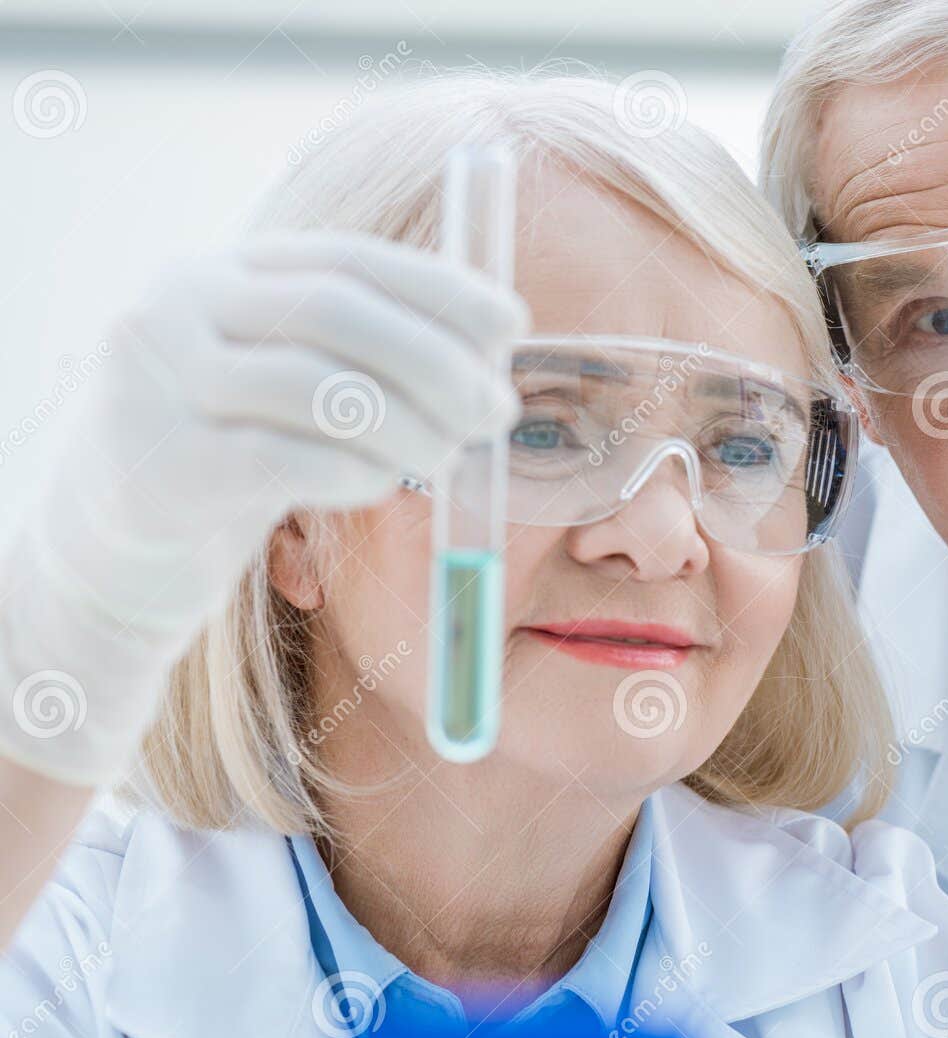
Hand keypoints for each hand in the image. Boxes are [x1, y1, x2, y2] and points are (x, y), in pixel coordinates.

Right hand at [0, 231, 526, 785]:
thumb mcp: (286, 380)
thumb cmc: (232, 451)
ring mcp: (159, 383)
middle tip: (497, 410)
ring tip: (445, 456)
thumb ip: (363, 349)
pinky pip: (286, 461)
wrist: (111, 545)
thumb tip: (493, 346)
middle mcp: (179, 307)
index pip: (349, 258)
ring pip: (317, 386)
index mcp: (222, 272)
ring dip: (409, 424)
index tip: (513, 327)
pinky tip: (381, 485)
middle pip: (337, 311)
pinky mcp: (163, 466)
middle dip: (439, 361)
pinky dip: (356, 472)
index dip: (441, 290)